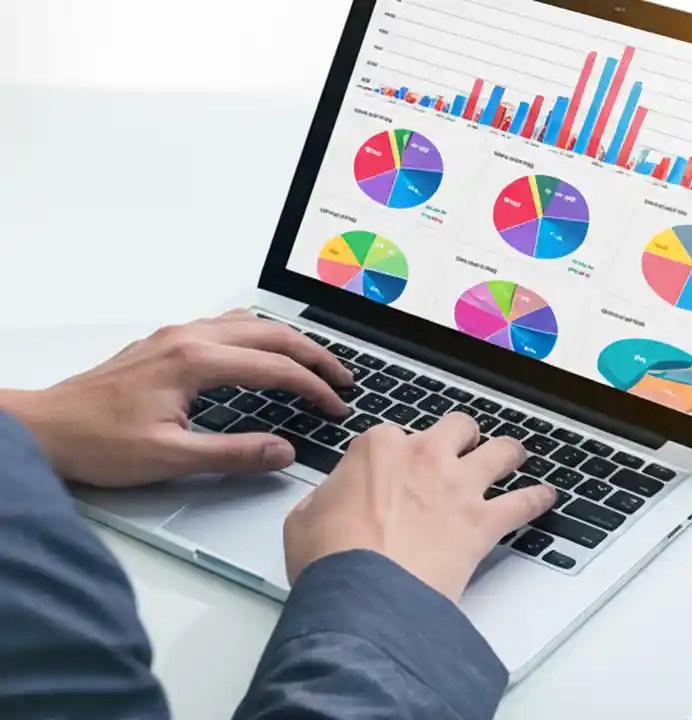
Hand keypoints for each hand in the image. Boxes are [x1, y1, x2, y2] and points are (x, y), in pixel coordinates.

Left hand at [0, 310, 352, 487]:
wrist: (43, 429)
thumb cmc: (96, 443)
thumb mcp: (170, 459)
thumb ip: (233, 455)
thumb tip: (283, 451)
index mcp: (194, 361)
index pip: (275, 368)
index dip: (313, 388)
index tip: (334, 406)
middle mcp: (188, 338)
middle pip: (271, 334)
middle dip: (314, 355)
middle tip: (342, 378)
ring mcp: (175, 335)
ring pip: (249, 323)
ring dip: (288, 341)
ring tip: (313, 363)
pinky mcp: (165, 342)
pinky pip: (226, 325)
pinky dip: (259, 336)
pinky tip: (262, 352)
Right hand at [283, 414, 556, 601]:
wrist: (363, 594)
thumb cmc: (331, 560)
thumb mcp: (303, 520)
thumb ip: (323, 500)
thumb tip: (327, 503)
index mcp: (378, 449)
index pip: (394, 436)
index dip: (398, 453)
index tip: (398, 468)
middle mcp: (424, 457)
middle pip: (457, 428)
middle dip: (462, 436)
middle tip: (463, 449)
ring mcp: (458, 486)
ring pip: (500, 451)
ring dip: (509, 453)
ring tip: (515, 455)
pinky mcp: (483, 520)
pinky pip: (523, 502)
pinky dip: (538, 499)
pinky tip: (546, 497)